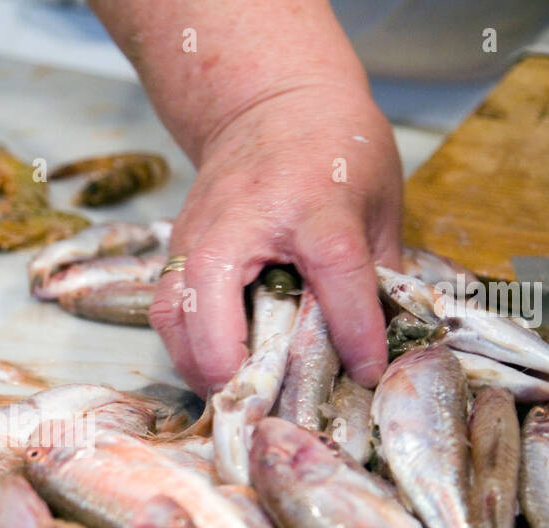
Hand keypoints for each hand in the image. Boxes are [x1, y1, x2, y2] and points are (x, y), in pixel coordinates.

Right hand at [150, 83, 402, 394]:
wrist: (268, 101)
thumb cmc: (334, 151)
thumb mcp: (378, 203)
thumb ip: (378, 275)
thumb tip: (383, 349)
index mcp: (313, 203)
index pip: (334, 270)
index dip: (353, 329)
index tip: (367, 371)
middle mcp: (242, 220)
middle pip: (212, 305)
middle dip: (232, 368)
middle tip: (264, 404)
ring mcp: (196, 235)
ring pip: (172, 315)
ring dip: (198, 366)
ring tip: (234, 395)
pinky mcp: (175, 249)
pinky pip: (165, 310)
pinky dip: (185, 347)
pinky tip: (214, 368)